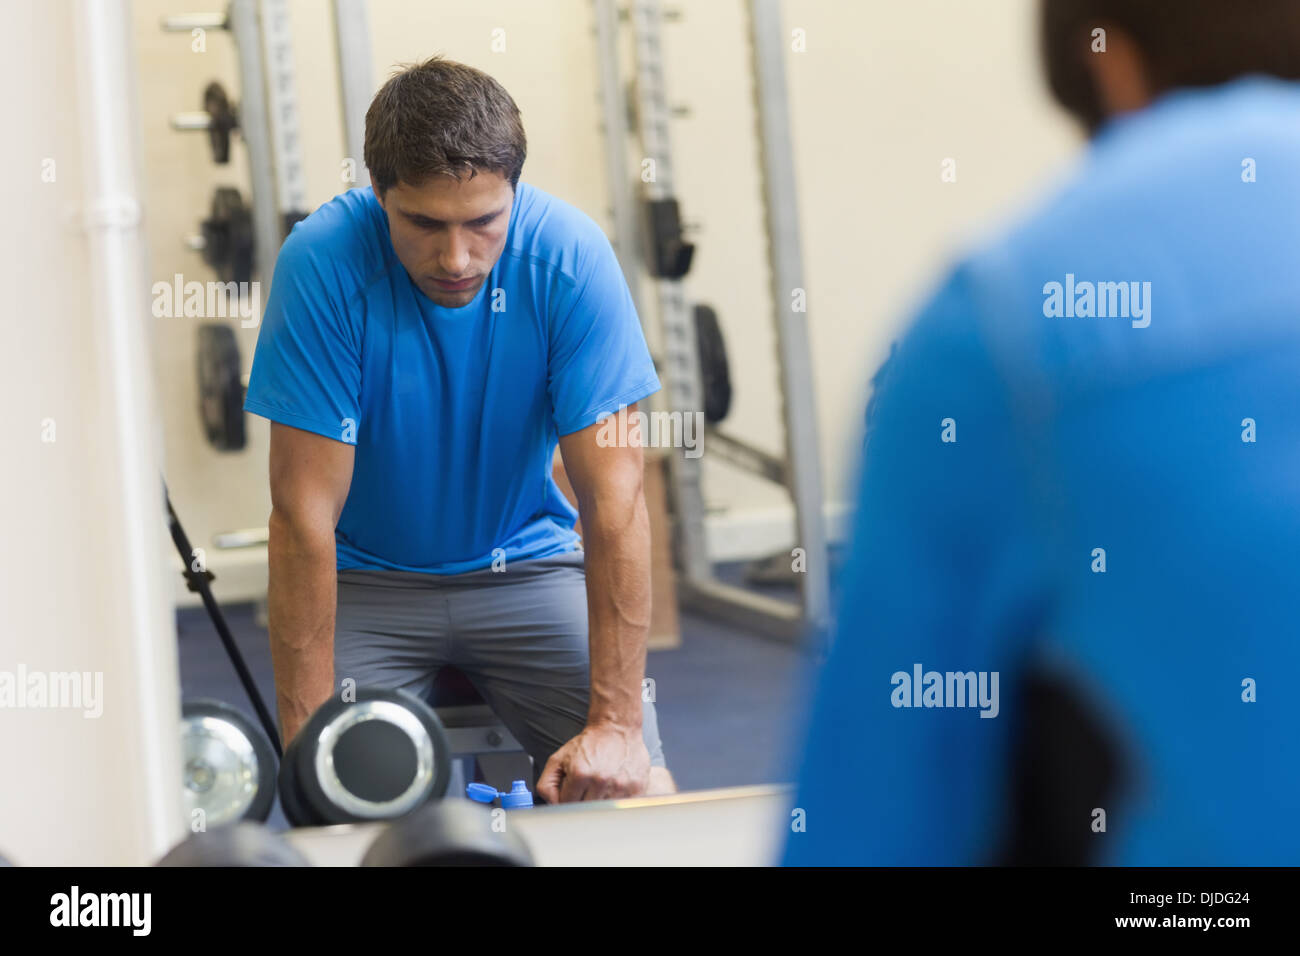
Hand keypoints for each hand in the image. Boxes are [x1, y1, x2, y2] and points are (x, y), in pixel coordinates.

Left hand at [536, 722, 651, 802]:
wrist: (616, 728)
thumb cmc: (590, 744)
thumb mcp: (558, 759)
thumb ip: (546, 784)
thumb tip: (551, 804)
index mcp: (580, 774)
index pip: (567, 805)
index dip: (567, 801)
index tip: (571, 795)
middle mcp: (601, 780)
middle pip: (586, 810)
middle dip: (583, 803)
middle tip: (586, 790)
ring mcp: (620, 786)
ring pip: (604, 812)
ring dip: (601, 803)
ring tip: (601, 788)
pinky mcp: (636, 788)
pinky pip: (623, 808)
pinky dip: (617, 804)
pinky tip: (614, 790)